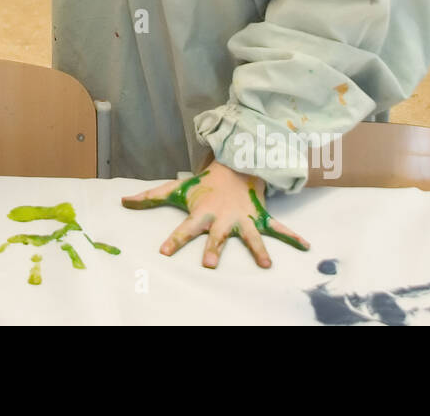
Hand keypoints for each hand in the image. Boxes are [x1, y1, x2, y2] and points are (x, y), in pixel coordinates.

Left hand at [121, 161, 308, 268]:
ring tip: (265, 264)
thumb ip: (151, 197)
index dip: (174, 239)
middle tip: (208, 263)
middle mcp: (223, 219)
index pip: (184, 229)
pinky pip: (278, 228)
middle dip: (213, 248)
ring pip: (250, 235)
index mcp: (202, 214)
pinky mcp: (259, 217)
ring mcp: (243, 219)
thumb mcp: (177, 189)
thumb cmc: (203, 185)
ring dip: (257, 249)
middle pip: (217, 236)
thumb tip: (123, 201)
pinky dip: (292, 237)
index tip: (164, 251)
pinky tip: (306, 246)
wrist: (233, 166)